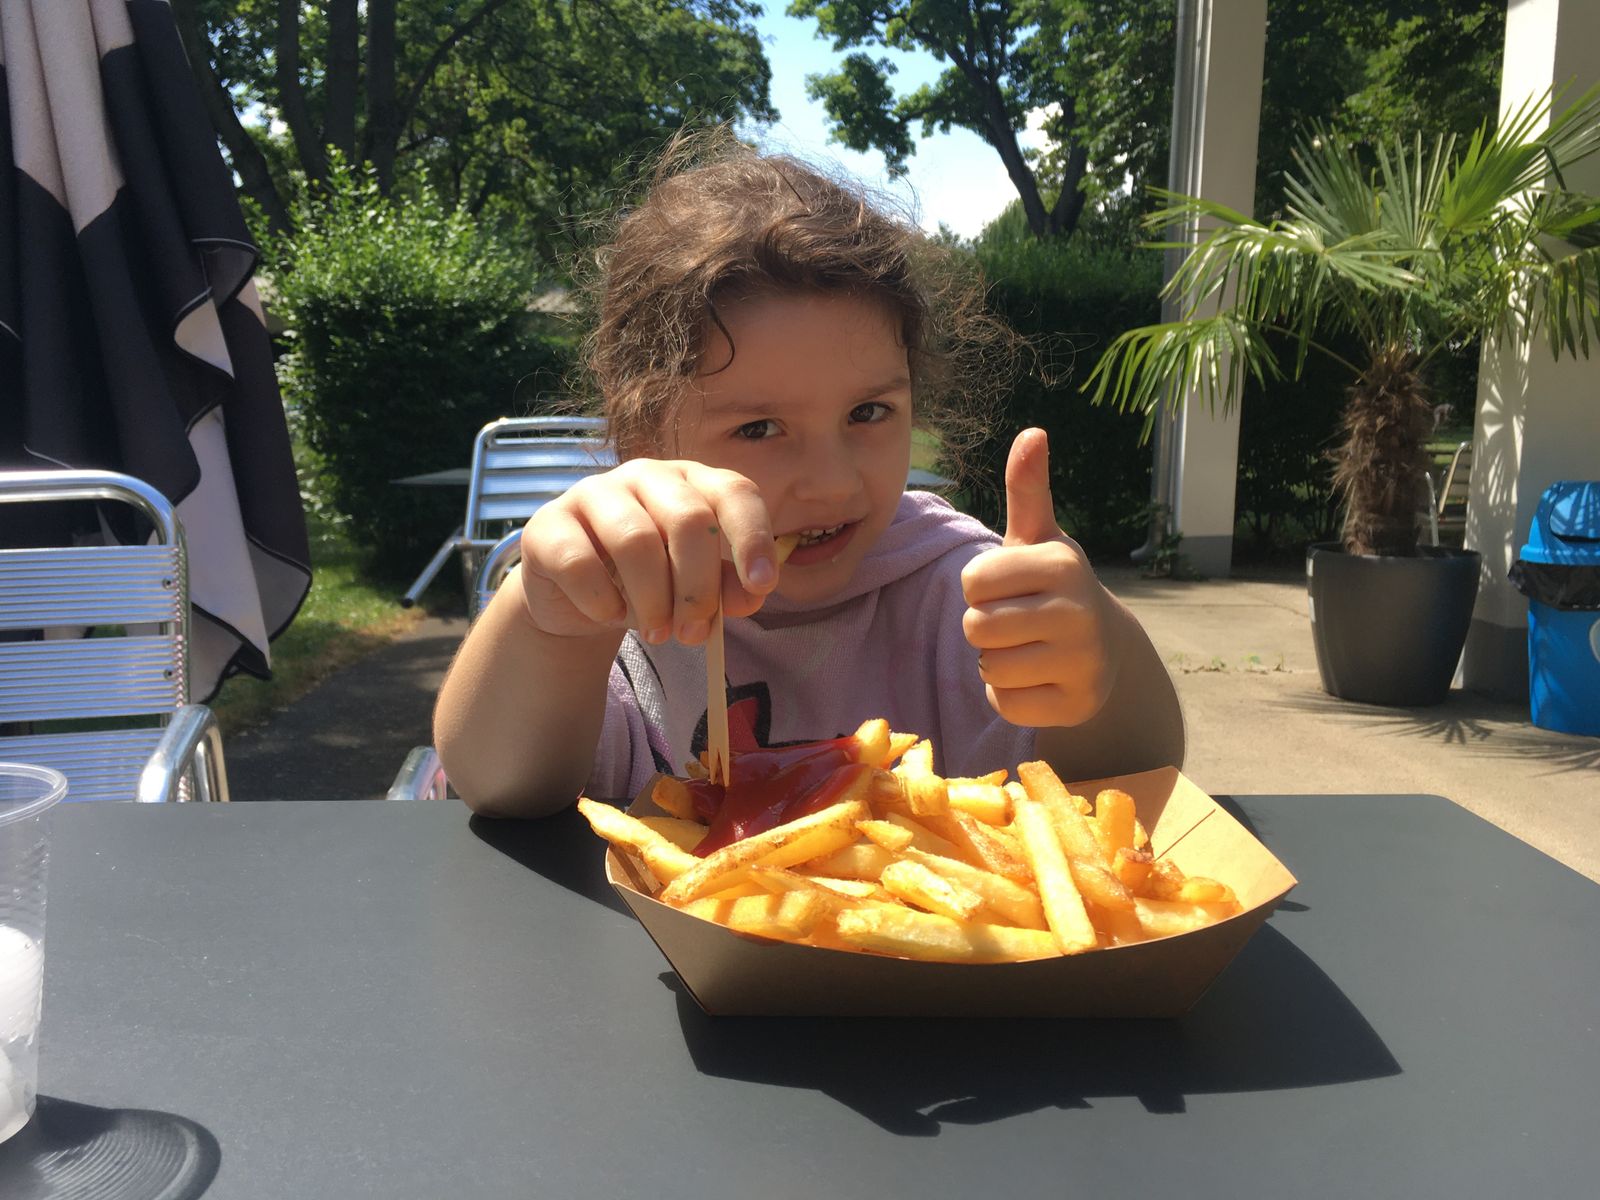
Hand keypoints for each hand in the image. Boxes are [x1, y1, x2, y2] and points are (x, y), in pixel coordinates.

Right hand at [518, 459, 780, 643]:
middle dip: (698, 586)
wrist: (575, 598)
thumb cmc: (646, 584)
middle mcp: (644, 476)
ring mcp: (592, 493)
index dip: (752, 536)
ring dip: (652, 600)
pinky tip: (608, 615)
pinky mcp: (547, 525)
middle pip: (688, 518)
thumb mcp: (693, 589)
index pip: (733, 492)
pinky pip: (579, 563)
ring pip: (635, 541)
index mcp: (691, 482)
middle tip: (693, 634)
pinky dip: (601, 601)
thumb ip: (726, 588)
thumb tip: (751, 595)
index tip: (763, 585)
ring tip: (657, 633)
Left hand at [961, 428, 1114, 727]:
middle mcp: (1080, 612)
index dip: (979, 588)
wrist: (1105, 650)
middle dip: (985, 627)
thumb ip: (1027, 488)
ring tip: (1027, 649)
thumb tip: (1032, 431)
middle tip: (1016, 622)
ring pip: (989, 669)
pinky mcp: (1076, 706)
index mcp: (1063, 565)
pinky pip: (1005, 705)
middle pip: (976, 627)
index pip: (972, 582)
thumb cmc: (1053, 587)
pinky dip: (1010, 697)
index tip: (1008, 587)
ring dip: (996, 663)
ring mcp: (1083, 663)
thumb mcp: (1039, 538)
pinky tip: (1037, 681)